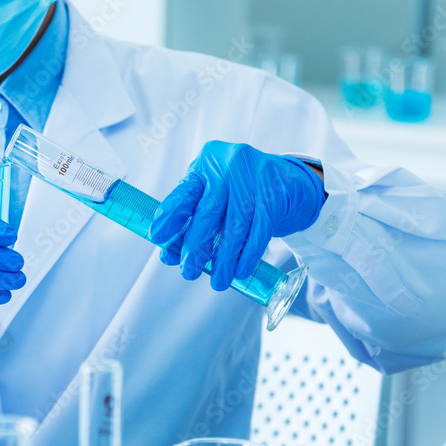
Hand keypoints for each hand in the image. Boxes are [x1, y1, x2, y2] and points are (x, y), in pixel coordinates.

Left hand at [148, 141, 324, 291]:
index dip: (169, 217)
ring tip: (219, 282)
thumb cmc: (240, 191)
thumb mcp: (213, 196)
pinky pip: (259, 232)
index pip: (184, 193)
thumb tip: (169, 255)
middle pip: (208, 212)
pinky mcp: (275, 194)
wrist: (287, 181)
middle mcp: (229, 164)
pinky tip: (240, 270)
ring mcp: (254, 177)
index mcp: (207, 163)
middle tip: (188, 272)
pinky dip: (248, 256)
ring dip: (224, 259)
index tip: (158, 238)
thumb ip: (191, 220)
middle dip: (196, 247)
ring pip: (235, 227)